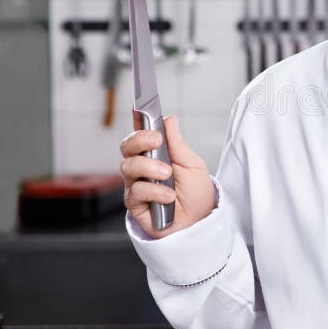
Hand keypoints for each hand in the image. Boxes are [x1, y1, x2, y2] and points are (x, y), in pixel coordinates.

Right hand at [120, 113, 215, 238]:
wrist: (199, 222)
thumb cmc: (196, 194)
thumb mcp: (192, 164)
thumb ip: (177, 143)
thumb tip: (169, 119)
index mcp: (157, 153)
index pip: (143, 133)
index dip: (138, 119)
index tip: (138, 107)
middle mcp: (143, 167)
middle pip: (127, 146)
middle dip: (140, 139)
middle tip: (157, 141)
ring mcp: (136, 184)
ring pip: (128, 166)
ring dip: (149, 167)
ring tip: (168, 175)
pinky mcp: (134, 204)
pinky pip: (135, 191)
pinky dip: (154, 191)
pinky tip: (168, 196)